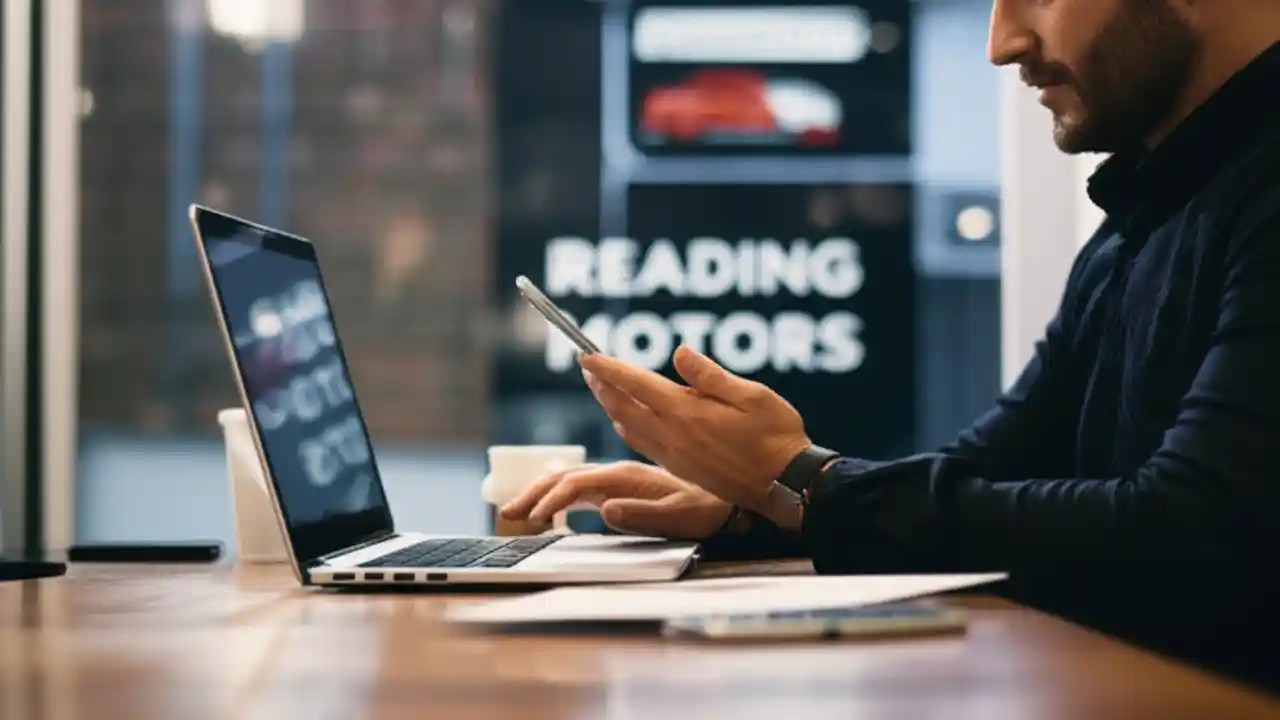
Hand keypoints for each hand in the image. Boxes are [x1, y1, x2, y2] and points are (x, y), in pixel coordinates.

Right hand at [499, 461, 732, 539]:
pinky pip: (581, 486)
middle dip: (534, 493)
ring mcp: (617, 479)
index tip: (535, 518)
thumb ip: (641, 515)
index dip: (552, 499)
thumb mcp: (677, 518)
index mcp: (627, 476)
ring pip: (569, 479)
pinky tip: (549, 504)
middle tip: (509, 512)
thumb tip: (604, 511)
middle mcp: (617, 473)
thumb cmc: (704, 511)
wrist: (725, 502)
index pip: (577, 483)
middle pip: (564, 476)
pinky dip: (558, 493)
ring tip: (517, 509)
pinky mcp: (620, 487)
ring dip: (541, 492)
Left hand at [579, 346, 810, 513]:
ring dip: (610, 406)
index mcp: (687, 413)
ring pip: (628, 428)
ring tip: (602, 388)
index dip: (608, 368)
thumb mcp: (753, 395)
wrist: (785, 485)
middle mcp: (673, 436)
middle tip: (586, 366)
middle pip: (623, 408)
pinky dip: (627, 427)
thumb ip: (711, 376)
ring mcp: (675, 456)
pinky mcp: (681, 469)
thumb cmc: (776, 436)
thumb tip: (679, 353)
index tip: (586, 355)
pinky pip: (643, 445)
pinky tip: (629, 420)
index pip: (636, 385)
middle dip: (600, 385)